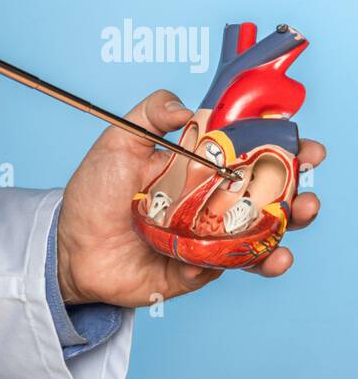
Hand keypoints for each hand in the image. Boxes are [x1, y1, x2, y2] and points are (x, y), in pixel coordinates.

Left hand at [56, 89, 324, 307]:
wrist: (69, 247)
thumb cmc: (93, 195)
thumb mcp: (117, 144)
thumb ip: (149, 115)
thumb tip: (186, 107)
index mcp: (199, 168)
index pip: (250, 154)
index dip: (282, 147)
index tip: (303, 143)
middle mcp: (210, 203)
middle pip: (267, 196)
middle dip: (298, 190)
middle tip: (308, 185)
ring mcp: (207, 238)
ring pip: (260, 235)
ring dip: (287, 229)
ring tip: (300, 218)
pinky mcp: (197, 271)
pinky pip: (228, 267)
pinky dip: (245, 262)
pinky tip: (252, 257)